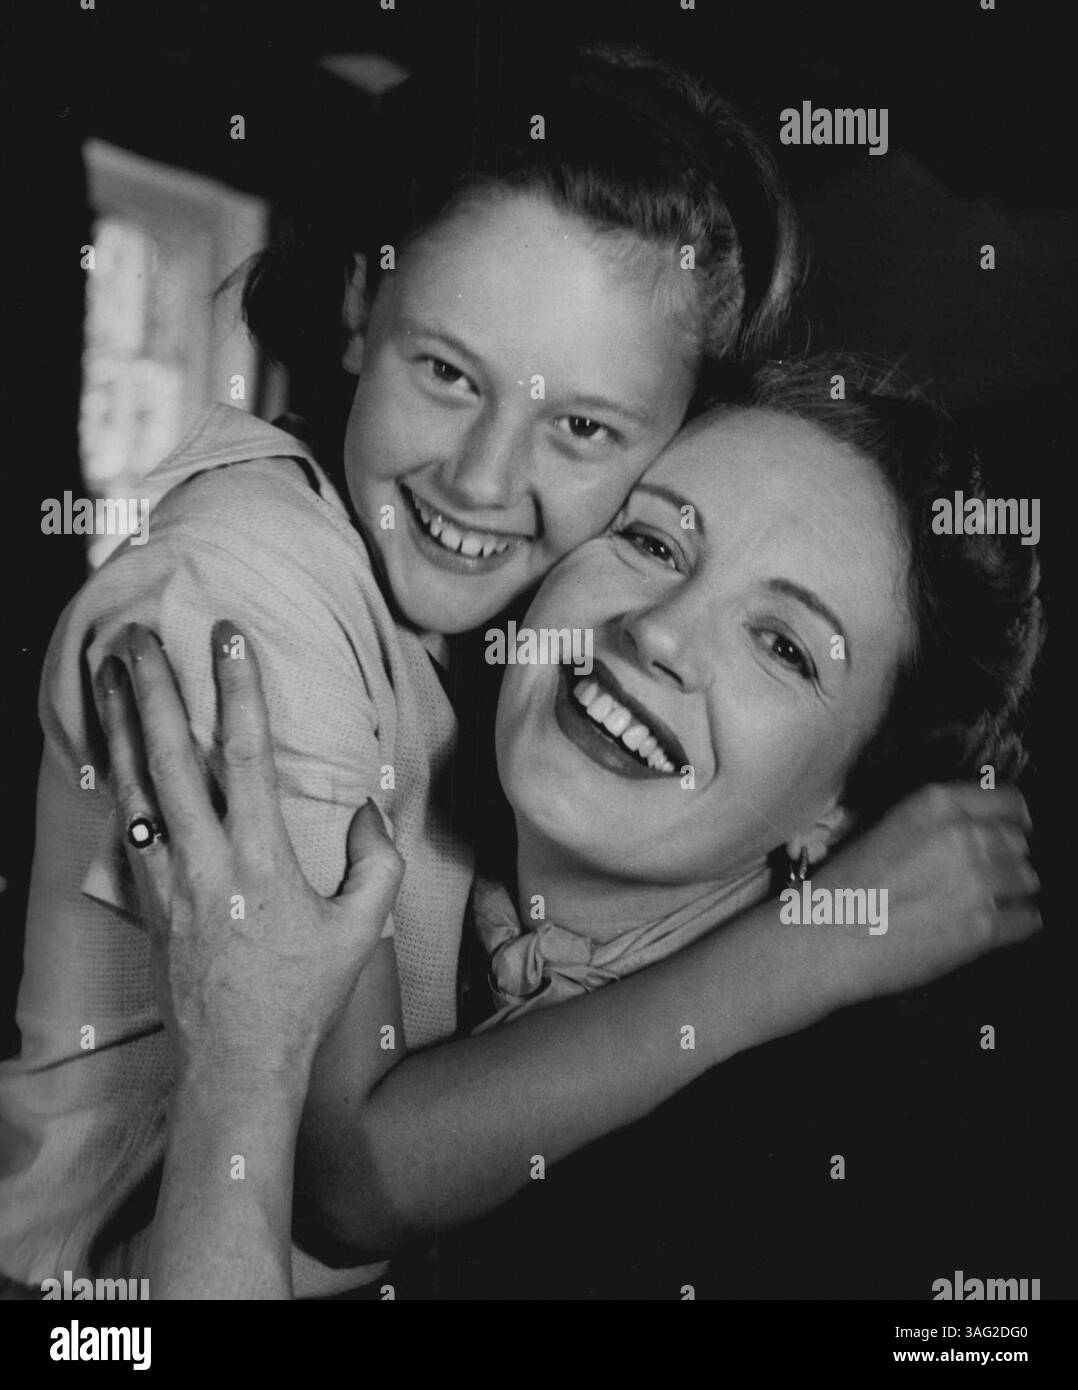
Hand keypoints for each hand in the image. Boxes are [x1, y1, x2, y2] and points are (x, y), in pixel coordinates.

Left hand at [94, 619, 403, 1081]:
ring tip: (105, 673)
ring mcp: (165, 879)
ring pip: (133, 786)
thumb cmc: (301, 994)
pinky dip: (113, 779)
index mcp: (260, 859)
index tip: (229, 638)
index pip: (247, 756)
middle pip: (171, 758)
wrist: (235, 1060)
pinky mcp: (145, 899)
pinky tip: (107, 751)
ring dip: (119, 724)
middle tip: (137, 637)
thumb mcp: (360, 930)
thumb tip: (364, 811)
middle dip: (154, 691)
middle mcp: (204, 859)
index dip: (239, 690)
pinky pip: (123, 826)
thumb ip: (374, 862)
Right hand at [813, 783, 1039, 1001]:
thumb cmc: (845, 885)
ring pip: (1028, 881)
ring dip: (1010, 893)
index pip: (1008, 801)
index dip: (1009, 820)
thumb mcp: (885, 828)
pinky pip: (1028, 921)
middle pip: (1019, 844)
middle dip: (1005, 860)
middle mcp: (964, 836)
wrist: (825, 938)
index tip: (1005, 833)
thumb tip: (976, 829)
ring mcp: (978, 882)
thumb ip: (935, 821)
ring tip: (979, 905)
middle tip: (978, 878)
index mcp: (936, 805)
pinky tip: (986, 928)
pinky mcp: (984, 927)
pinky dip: (1013, 925)